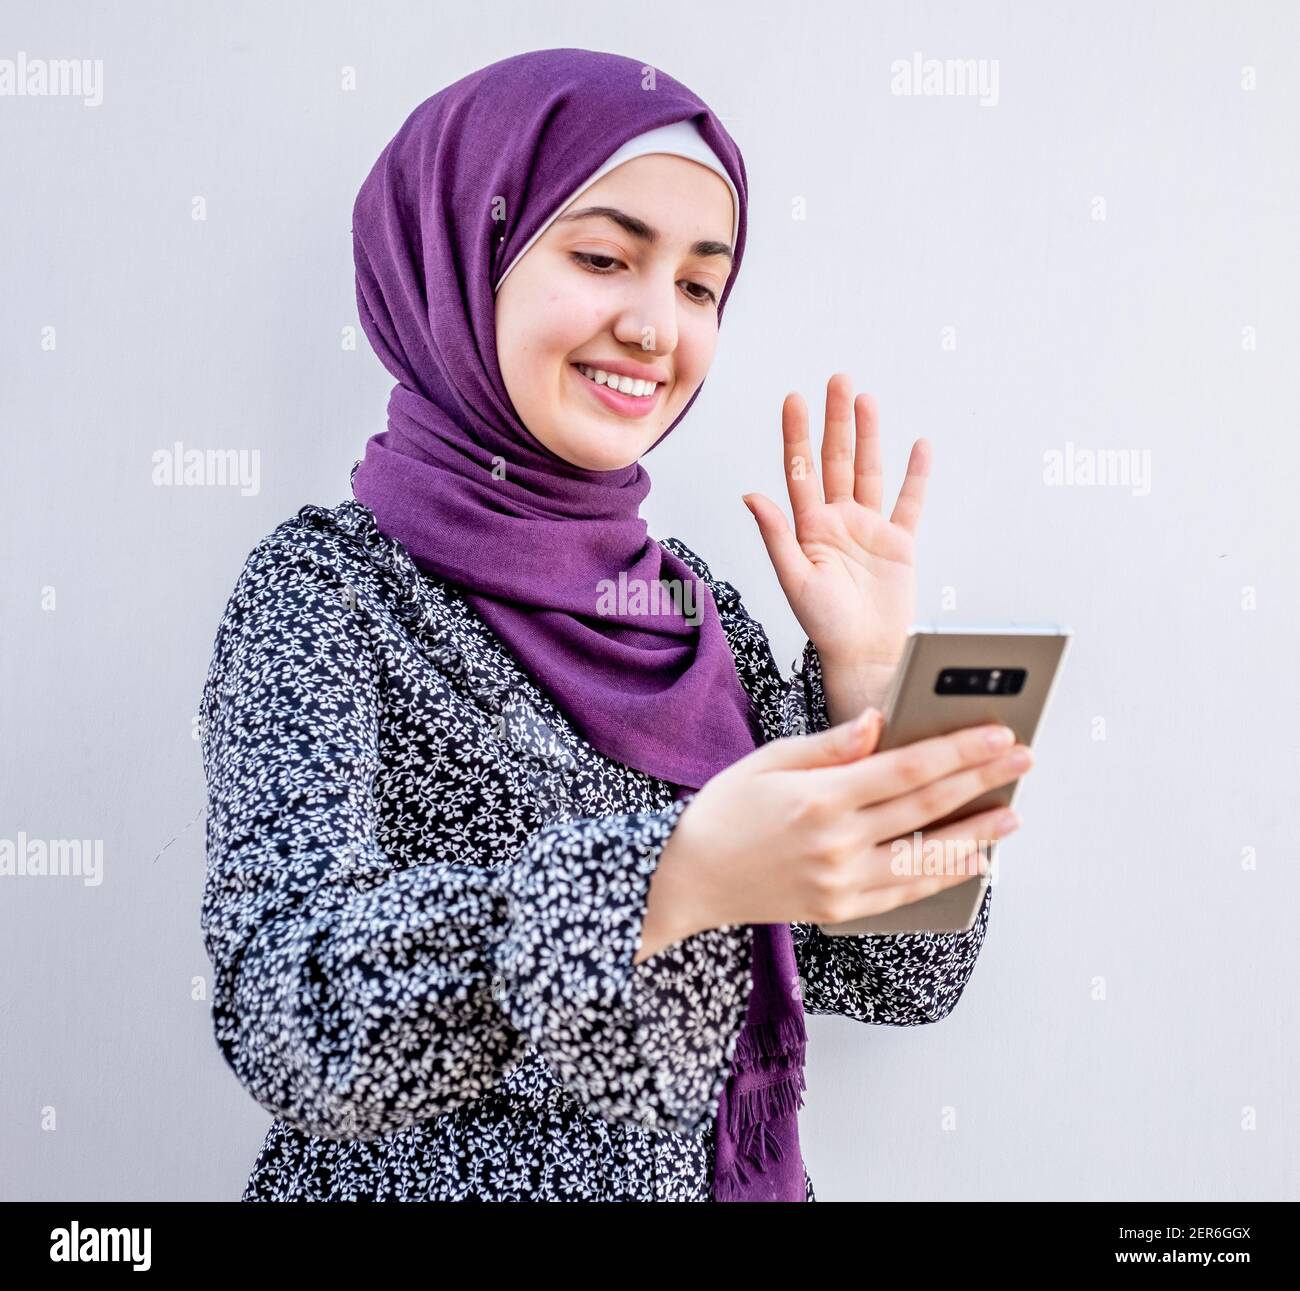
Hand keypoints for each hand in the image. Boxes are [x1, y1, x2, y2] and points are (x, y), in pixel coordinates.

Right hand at [640, 710, 1030, 952]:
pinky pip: (906, 892)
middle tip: (1022, 760)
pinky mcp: (841, 910)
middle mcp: (837, 842)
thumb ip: (831, 745)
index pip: (908, 769)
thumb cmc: (725, 810)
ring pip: (928, 856)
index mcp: (820, 797)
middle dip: (983, 779)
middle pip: (928, 806)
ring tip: (1013, 813)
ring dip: (978, 834)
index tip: (1000, 733)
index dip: (960, 750)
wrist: (686, 878)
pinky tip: (974, 859)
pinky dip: (945, 876)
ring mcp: (841, 882)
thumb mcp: (769, 761)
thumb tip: (880, 720)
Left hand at [742, 374, 929, 720]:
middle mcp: (838, 522)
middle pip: (837, 460)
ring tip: (867, 399)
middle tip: (837, 380)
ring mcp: (869, 529)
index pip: (800, 470)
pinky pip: (909, 501)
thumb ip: (777, 534)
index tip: (794, 399)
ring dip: (870, 436)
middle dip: (836, 421)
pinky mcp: (899, 542)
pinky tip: (918, 446)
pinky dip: (915, 475)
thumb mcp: (795, 578)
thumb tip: (751, 495)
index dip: (796, 435)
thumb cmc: (825, 625)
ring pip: (869, 471)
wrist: (865, 654)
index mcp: (809, 528)